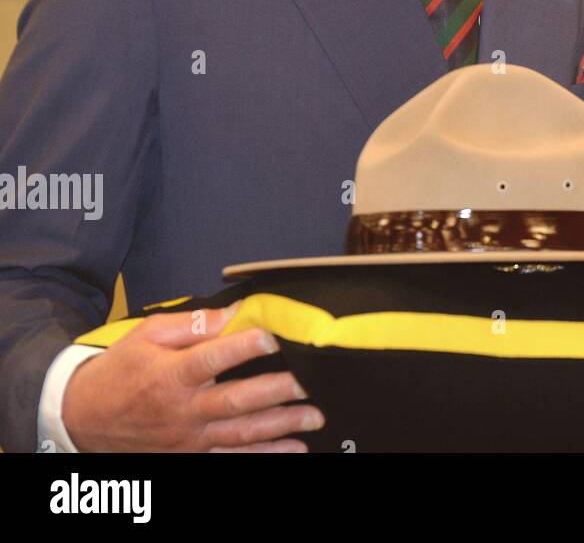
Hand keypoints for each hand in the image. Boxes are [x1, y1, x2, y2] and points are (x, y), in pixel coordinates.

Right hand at [63, 301, 323, 451]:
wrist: (82, 418)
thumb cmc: (119, 370)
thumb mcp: (147, 335)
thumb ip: (193, 324)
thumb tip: (236, 312)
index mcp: (171, 375)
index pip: (214, 359)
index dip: (245, 347)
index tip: (276, 336)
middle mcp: (182, 411)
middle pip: (236, 401)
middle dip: (277, 392)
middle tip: (309, 383)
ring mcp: (188, 439)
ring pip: (241, 434)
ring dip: (281, 426)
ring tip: (314, 417)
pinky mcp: (190, 456)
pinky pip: (232, 458)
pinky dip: (264, 455)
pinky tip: (293, 449)